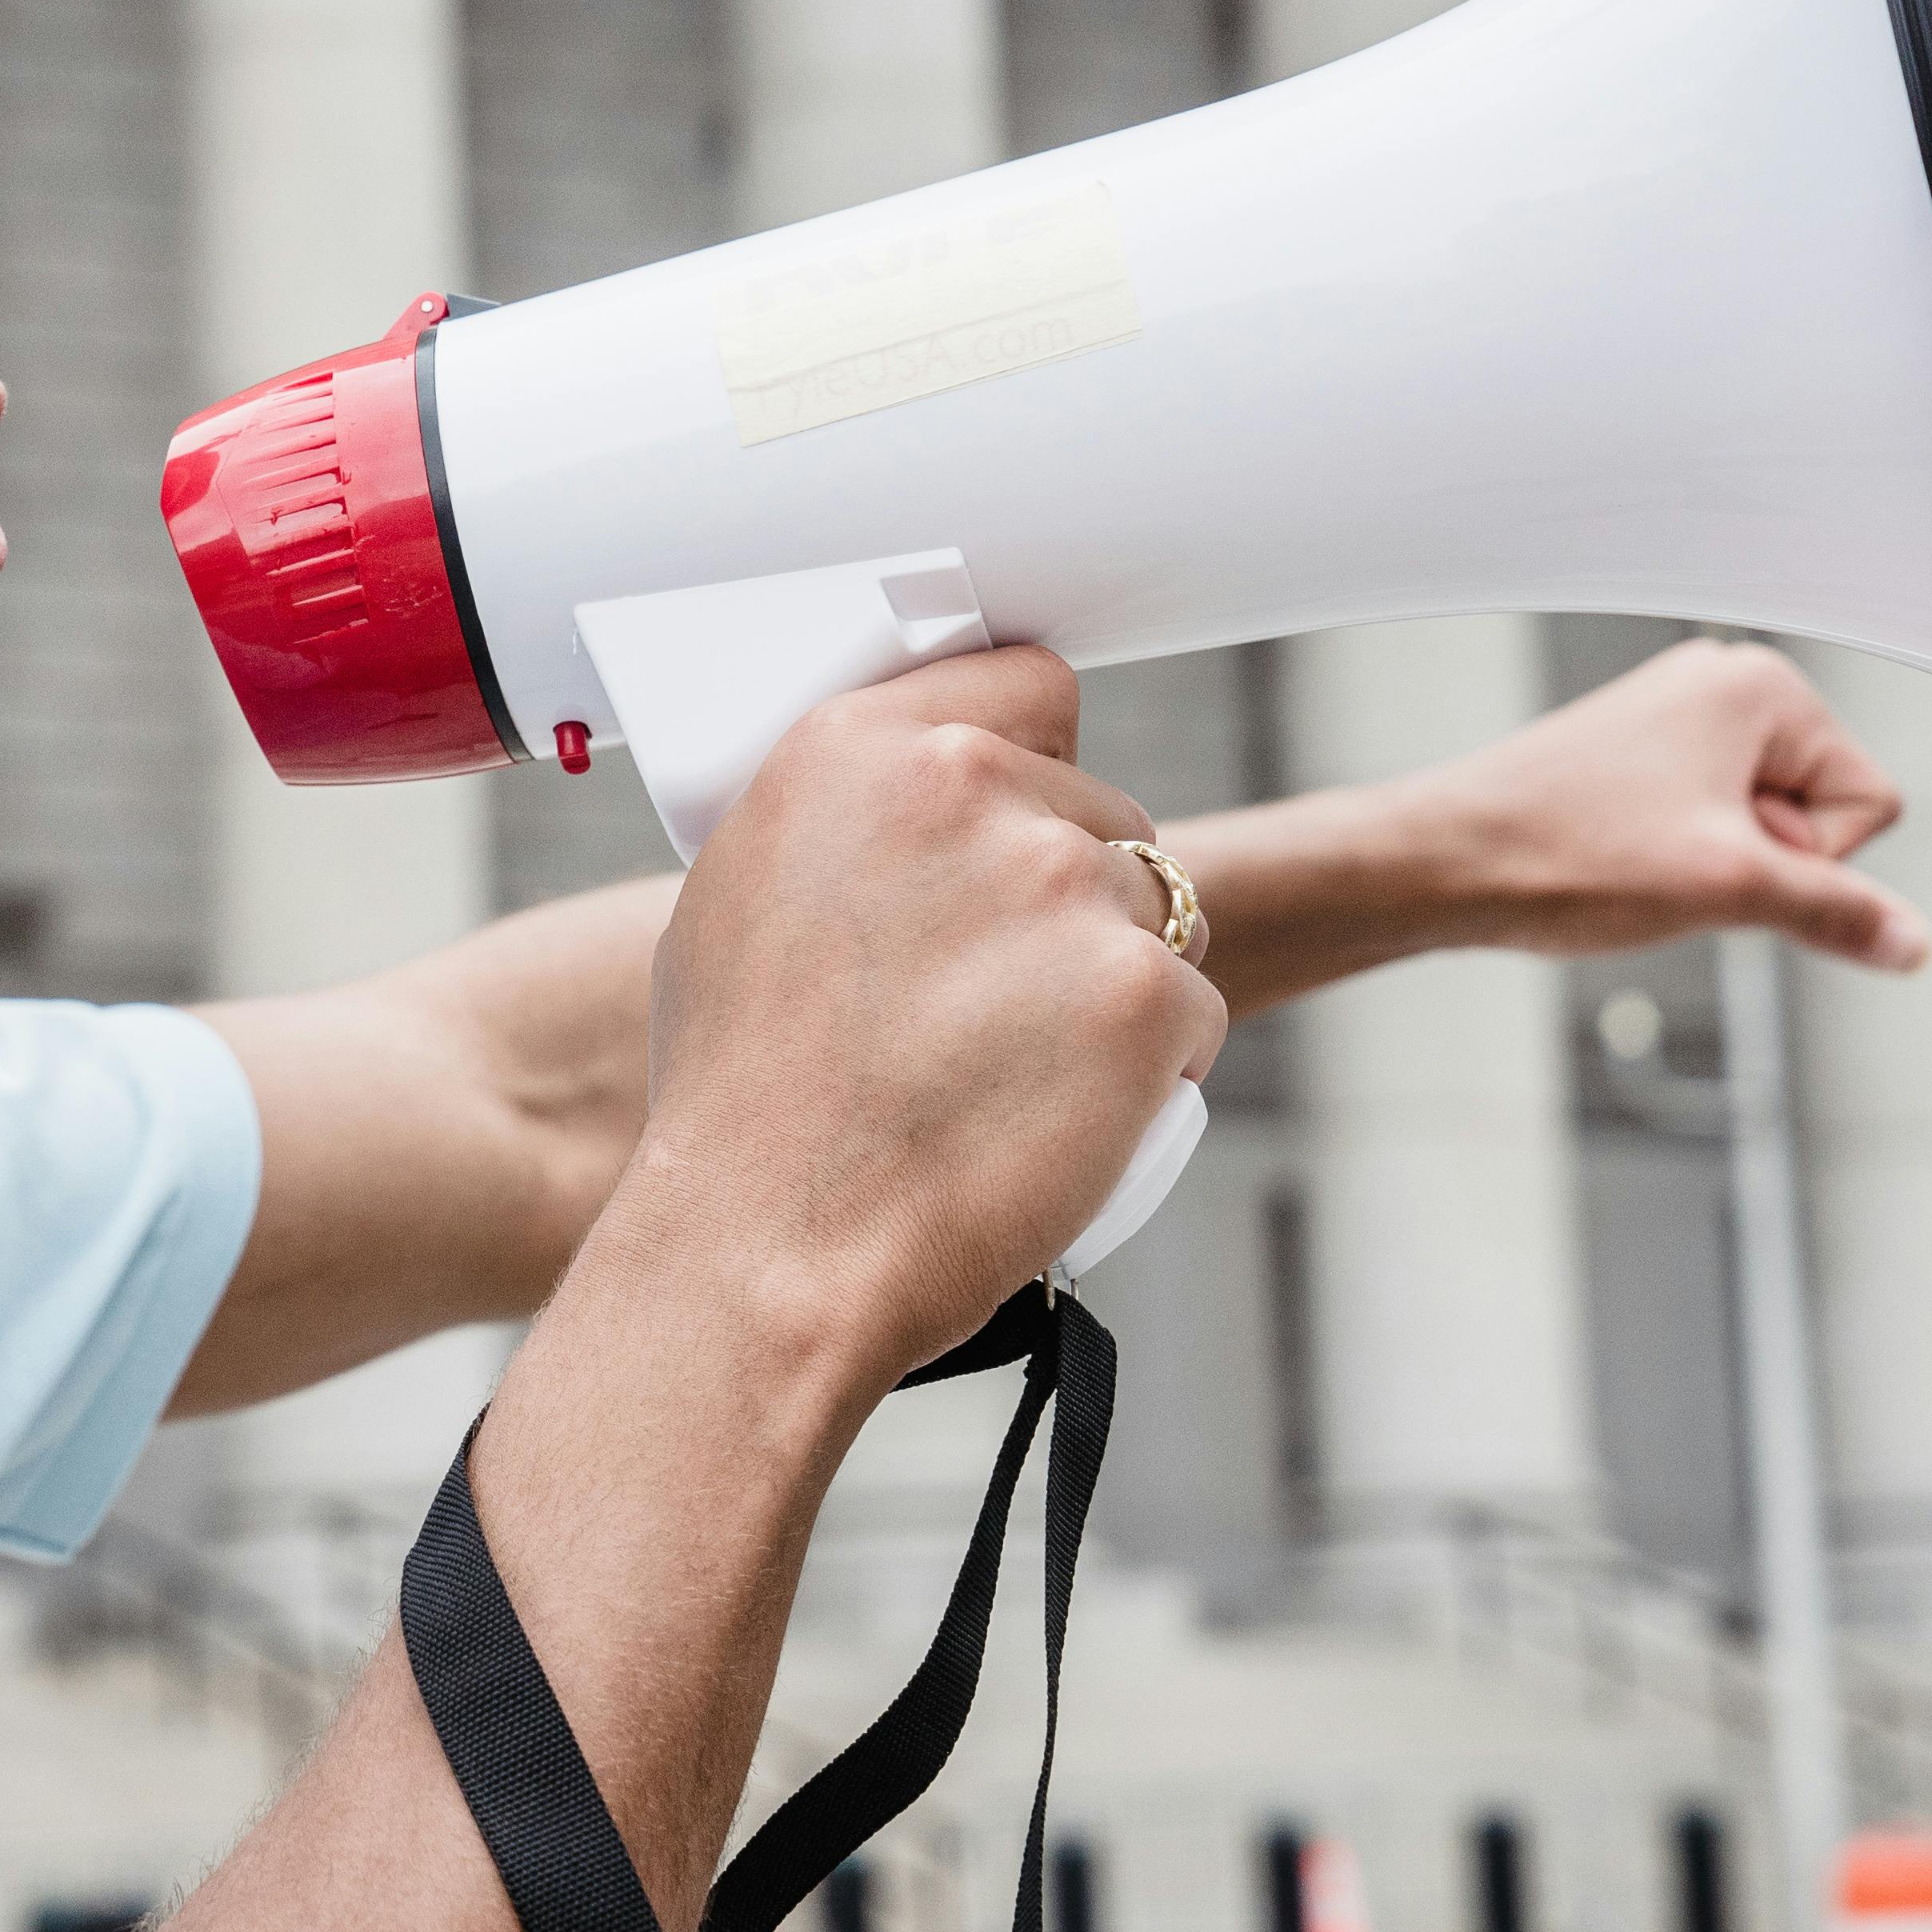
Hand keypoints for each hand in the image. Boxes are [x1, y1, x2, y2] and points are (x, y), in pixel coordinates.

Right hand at [614, 648, 1226, 1398]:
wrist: (770, 1247)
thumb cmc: (741, 1099)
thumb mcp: (743, 898)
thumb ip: (848, 820)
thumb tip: (919, 813)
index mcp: (858, 746)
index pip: (1029, 685)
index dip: (1036, 761)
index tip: (1021, 822)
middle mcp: (967, 786)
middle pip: (1101, 814)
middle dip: (1069, 901)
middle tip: (985, 1008)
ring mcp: (1065, 886)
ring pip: (1155, 912)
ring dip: (1112, 982)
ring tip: (1009, 1072)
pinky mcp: (1142, 990)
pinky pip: (1190, 1011)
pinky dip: (1150, 1070)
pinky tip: (1058, 1117)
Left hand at [1418, 637, 1926, 969]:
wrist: (1443, 862)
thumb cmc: (1564, 853)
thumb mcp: (1728, 890)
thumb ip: (1837, 912)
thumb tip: (1914, 942)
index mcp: (1760, 686)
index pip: (1870, 801)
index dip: (1807, 859)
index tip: (1718, 855)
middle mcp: (1722, 685)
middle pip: (1820, 812)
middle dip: (1760, 861)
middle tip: (1669, 859)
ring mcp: (1677, 720)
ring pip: (1762, 828)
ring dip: (1716, 867)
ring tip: (1635, 860)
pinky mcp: (1641, 759)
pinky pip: (1710, 827)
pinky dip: (1680, 860)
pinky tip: (1620, 862)